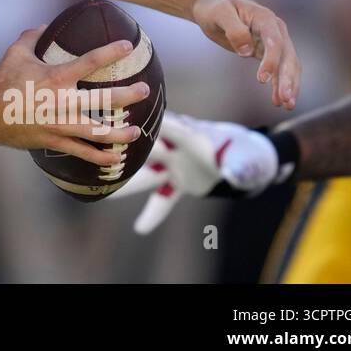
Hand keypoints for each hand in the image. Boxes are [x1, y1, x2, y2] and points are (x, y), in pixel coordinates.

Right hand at [0, 26, 151, 166]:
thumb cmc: (1, 82)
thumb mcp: (15, 53)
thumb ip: (32, 37)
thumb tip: (44, 25)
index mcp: (57, 77)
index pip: (92, 61)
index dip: (112, 51)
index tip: (128, 46)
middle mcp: (64, 101)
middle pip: (106, 100)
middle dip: (129, 95)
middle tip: (144, 91)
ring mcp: (61, 124)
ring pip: (100, 132)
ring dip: (121, 132)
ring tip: (135, 130)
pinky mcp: (55, 141)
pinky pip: (83, 152)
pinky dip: (101, 157)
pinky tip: (115, 159)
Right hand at [114, 111, 280, 233]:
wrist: (254, 162)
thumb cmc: (250, 153)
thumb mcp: (248, 158)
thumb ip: (239, 166)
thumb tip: (232, 175)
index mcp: (189, 134)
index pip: (161, 126)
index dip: (141, 124)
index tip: (118, 120)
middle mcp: (176, 147)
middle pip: (144, 148)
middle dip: (122, 151)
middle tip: (96, 151)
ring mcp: (174, 164)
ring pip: (144, 174)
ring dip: (126, 182)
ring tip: (103, 191)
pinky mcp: (179, 181)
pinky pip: (163, 199)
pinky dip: (154, 213)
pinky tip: (141, 229)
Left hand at [191, 0, 299, 108]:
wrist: (214, 5)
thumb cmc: (215, 8)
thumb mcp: (219, 14)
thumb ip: (233, 29)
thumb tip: (245, 52)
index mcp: (265, 18)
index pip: (274, 42)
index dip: (271, 61)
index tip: (262, 80)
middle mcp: (276, 30)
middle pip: (287, 56)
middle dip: (287, 79)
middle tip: (286, 100)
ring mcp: (274, 41)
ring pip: (288, 66)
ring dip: (288, 85)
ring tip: (286, 105)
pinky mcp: (267, 52)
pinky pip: (279, 70)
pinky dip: (279, 84)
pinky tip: (277, 101)